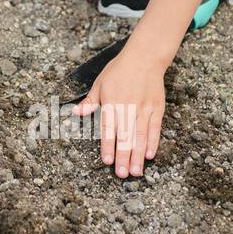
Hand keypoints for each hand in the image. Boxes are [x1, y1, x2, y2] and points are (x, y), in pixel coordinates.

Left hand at [71, 48, 166, 177]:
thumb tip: (75, 112)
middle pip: (125, 137)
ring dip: (138, 156)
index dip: (108, 146)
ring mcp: (144, 109)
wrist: (144, 59)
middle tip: (122, 174)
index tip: (107, 161)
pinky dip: (152, 142)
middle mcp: (128, 108)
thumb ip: (90, 101)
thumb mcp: (99, 83)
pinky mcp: (157, 109)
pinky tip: (150, 155)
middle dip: (123, 157)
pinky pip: (155, 128)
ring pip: (140, 136)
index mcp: (112, 103)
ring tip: (135, 171)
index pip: (108, 128)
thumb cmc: (119, 71)